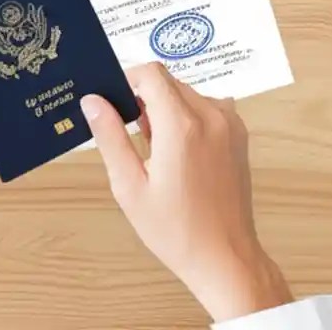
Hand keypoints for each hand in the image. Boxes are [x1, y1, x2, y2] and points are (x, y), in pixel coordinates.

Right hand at [81, 63, 292, 321]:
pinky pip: (206, 108)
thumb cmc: (175, 229)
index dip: (126, 81)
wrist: (224, 257)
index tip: (114, 105)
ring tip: (157, 151)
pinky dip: (186, 119)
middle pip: (168, 82)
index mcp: (182, 127)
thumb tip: (93, 101)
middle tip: (134, 139)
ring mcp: (230, 125)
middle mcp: (212, 117)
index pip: (151, 74)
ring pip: (187, 94)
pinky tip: (179, 153)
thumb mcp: (129, 185)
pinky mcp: (238, 136)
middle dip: (144, 100)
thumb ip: (110, 137)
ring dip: (166, 109)